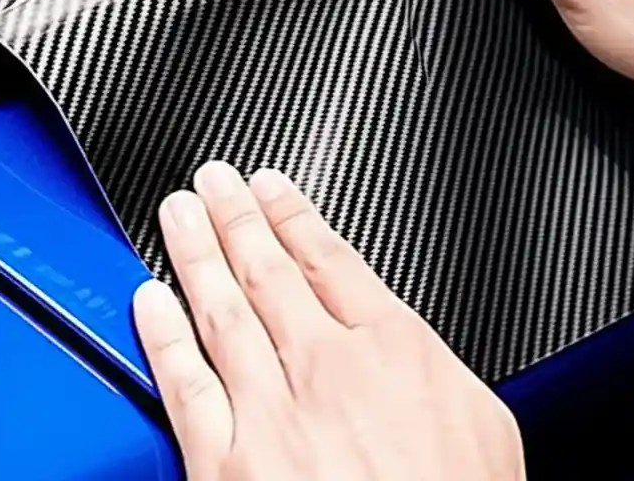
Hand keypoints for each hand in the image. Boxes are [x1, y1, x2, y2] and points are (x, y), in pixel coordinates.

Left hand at [133, 162, 524, 479]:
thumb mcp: (485, 429)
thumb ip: (437, 370)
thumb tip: (410, 345)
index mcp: (393, 350)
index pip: (331, 260)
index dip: (293, 215)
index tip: (272, 188)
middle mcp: (325, 367)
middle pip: (267, 270)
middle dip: (235, 216)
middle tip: (213, 180)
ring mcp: (270, 410)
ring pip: (220, 308)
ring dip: (195, 251)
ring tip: (179, 213)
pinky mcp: (224, 460)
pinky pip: (183, 379)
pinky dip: (162, 333)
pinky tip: (148, 299)